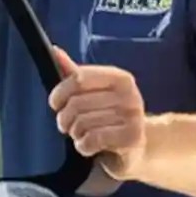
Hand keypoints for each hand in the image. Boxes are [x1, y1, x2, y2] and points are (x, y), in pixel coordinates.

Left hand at [48, 46, 147, 180]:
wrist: (140, 145)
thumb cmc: (111, 116)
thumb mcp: (94, 92)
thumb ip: (74, 73)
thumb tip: (54, 51)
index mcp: (119, 78)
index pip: (79, 78)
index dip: (60, 92)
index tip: (55, 104)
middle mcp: (130, 94)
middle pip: (77, 103)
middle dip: (65, 118)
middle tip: (67, 125)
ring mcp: (133, 117)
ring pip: (83, 123)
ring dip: (75, 133)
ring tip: (81, 135)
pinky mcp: (133, 138)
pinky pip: (93, 139)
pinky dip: (83, 146)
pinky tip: (88, 146)